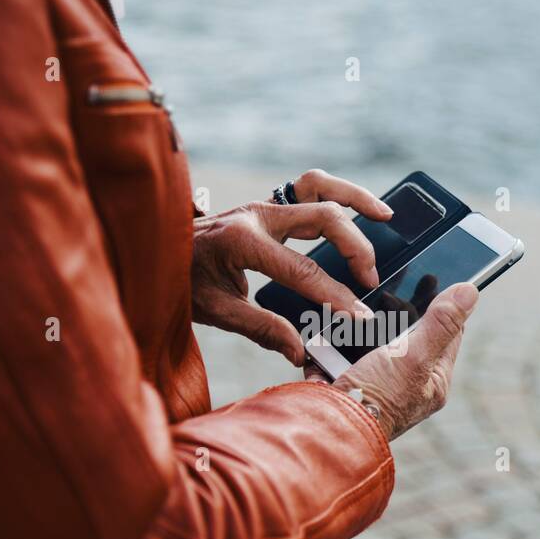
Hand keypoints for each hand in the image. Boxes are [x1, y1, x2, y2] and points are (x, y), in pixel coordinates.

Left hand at [191, 170, 392, 365]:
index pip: (302, 270)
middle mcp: (256, 214)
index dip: (335, 295)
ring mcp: (262, 204)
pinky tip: (360, 210)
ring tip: (386, 218)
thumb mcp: (215, 311)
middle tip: (369, 282)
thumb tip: (300, 350)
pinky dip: (339, 195)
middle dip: (355, 248)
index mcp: (241, 240)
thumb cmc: (180, 281)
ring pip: (320, 187)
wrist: (153, 249)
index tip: (360, 316)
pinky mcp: (266, 205)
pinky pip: (310, 188)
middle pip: (323, 217)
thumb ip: (262, 329)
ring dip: (356, 200)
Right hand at [325, 282, 478, 440]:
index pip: (448, 334)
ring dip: (362, 327)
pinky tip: (333, 334)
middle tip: (386, 295)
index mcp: (432, 382)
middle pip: (409, 334)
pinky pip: (345, 352)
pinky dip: (338, 342)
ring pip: (374, 340)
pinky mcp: (347, 380)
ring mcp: (376, 383)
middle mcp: (408, 384)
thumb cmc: (374, 399)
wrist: (325, 426)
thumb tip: (470, 292)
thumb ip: (440, 324)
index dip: (443, 305)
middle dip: (396, 314)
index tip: (431, 278)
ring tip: (353, 318)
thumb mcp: (412, 356)